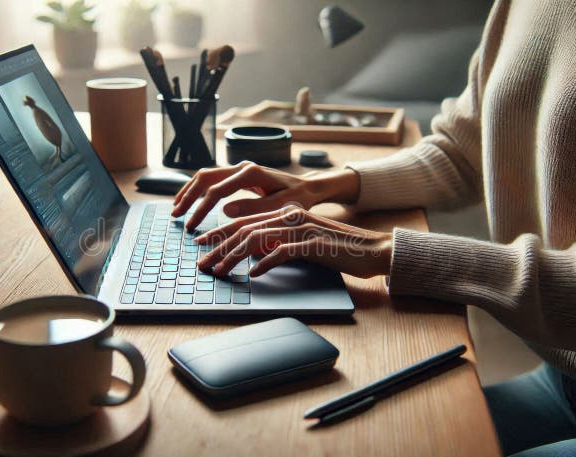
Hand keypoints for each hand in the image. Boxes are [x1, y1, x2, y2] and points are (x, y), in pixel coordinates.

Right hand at [171, 161, 359, 230]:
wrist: (308, 187)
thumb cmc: (298, 199)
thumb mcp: (281, 207)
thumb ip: (254, 208)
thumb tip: (225, 210)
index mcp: (251, 173)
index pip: (217, 191)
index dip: (201, 209)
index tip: (192, 226)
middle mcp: (242, 166)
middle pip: (205, 178)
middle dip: (188, 197)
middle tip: (176, 216)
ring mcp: (239, 169)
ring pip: (205, 176)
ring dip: (189, 191)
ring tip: (176, 209)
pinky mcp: (238, 175)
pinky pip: (212, 179)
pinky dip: (197, 189)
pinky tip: (188, 201)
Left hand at [195, 205, 392, 277]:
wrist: (374, 250)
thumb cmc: (338, 249)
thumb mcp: (303, 243)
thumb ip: (279, 242)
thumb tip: (251, 254)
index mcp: (286, 213)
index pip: (245, 221)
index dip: (219, 233)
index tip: (201, 245)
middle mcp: (291, 216)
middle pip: (245, 229)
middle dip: (218, 247)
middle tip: (201, 263)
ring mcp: (302, 228)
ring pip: (257, 239)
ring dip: (234, 256)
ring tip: (220, 271)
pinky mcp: (314, 243)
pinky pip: (282, 251)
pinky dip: (265, 263)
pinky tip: (254, 274)